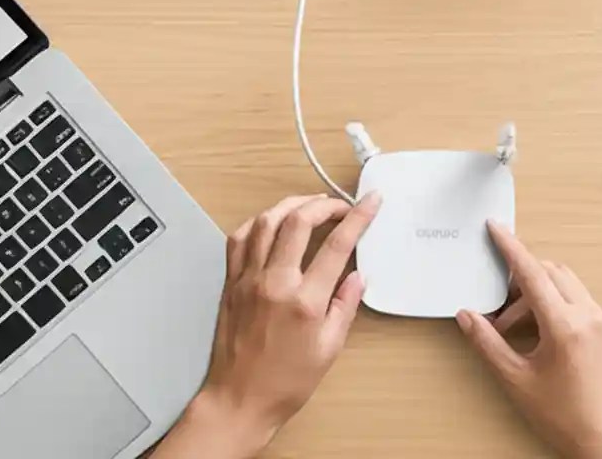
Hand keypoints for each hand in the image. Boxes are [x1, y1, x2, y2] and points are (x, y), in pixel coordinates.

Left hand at [153, 192, 380, 458]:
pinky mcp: (230, 283)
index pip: (337, 245)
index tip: (371, 201)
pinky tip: (271, 223)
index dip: (358, 217)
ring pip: (266, 222)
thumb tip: (358, 275)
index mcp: (304, 301)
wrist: (239, 400)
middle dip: (324, 204)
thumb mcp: (329, 349)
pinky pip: (239, 239)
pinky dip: (257, 223)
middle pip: (298, 221)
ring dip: (291, 205)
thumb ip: (345, 307)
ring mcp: (247, 280)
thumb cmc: (286, 382)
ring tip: (309, 205)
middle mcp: (274, 283)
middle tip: (340, 206)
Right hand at [456, 223, 601, 458]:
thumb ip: (488, 343)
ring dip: (538, 293)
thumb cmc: (565, 417)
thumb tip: (467, 316)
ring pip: (566, 284)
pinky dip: (556, 304)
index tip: (496, 228)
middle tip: (498, 302)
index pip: (532, 272)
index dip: (510, 247)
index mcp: (565, 326)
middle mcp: (589, 316)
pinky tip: (540, 332)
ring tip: (515, 326)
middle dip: (521, 278)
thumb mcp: (516, 380)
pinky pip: (579, 300)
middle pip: (551, 272)